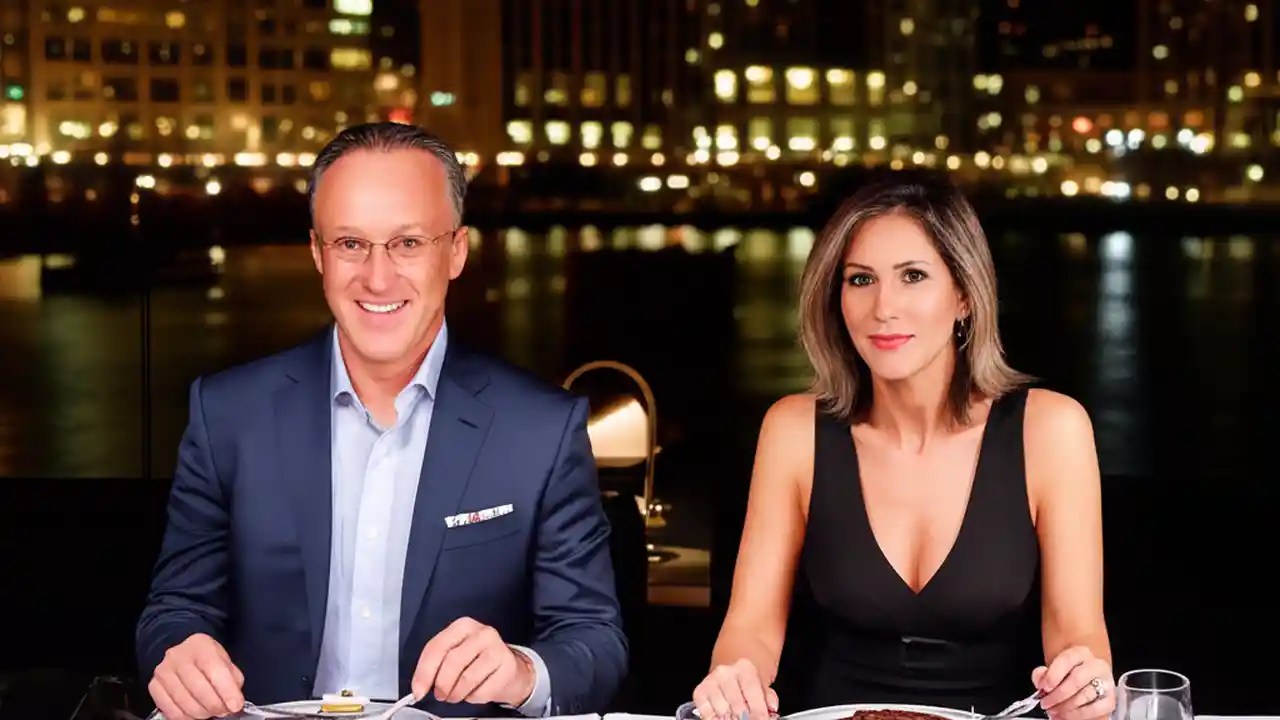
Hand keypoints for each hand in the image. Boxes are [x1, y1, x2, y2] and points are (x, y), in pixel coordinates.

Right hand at [148, 633, 244, 719]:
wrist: (182, 654)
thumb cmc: (207, 660)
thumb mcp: (225, 661)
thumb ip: (232, 679)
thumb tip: (233, 702)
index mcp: (200, 645)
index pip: (215, 669)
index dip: (227, 691)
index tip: (235, 705)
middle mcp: (178, 656)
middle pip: (198, 688)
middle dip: (215, 705)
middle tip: (224, 711)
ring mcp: (163, 671)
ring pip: (184, 702)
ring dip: (201, 713)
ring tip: (210, 712)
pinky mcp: (153, 686)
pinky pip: (170, 710)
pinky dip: (186, 717)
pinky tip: (195, 714)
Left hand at [411, 617, 534, 706]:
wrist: (509, 668)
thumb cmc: (476, 661)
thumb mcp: (455, 653)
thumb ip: (436, 664)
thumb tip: (419, 686)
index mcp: (463, 626)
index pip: (437, 647)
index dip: (424, 672)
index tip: (418, 690)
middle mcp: (482, 633)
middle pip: (452, 662)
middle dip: (441, 685)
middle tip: (440, 694)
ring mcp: (497, 649)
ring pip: (467, 679)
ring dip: (457, 694)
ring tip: (457, 694)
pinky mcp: (508, 667)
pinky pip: (482, 690)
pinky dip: (473, 698)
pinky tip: (476, 691)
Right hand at [692, 659, 778, 719]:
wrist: (730, 671)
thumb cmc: (746, 681)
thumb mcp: (761, 685)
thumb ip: (768, 699)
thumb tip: (771, 711)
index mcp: (744, 668)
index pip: (753, 692)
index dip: (759, 712)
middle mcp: (725, 673)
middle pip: (738, 706)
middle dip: (745, 718)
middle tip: (748, 719)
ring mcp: (710, 682)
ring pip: (723, 712)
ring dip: (730, 718)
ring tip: (736, 716)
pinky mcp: (699, 692)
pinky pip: (707, 714)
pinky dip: (715, 718)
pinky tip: (723, 716)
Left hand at [1033, 646, 1115, 719]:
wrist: (1085, 680)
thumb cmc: (1067, 674)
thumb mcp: (1052, 669)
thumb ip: (1042, 674)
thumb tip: (1040, 681)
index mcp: (1080, 653)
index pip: (1066, 660)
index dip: (1053, 675)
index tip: (1043, 687)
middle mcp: (1096, 665)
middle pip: (1077, 679)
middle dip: (1058, 695)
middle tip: (1046, 704)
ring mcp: (1106, 683)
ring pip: (1086, 695)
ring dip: (1066, 707)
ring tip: (1053, 712)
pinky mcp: (1110, 700)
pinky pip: (1096, 709)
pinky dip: (1078, 715)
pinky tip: (1065, 716)